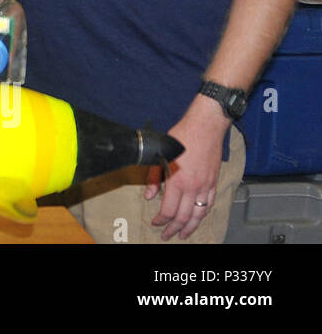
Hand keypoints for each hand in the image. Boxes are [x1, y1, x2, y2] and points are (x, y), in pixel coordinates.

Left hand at [145, 98, 228, 239]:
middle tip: (167, 235)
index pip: (168, 210)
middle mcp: (193, 186)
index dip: (161, 220)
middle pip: (184, 216)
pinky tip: (198, 218)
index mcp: (177, 180)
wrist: (205, 127)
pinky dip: (203, 214)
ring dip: (191, 227)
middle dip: (174, 229)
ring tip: (184, 234)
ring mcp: (206, 185)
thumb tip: (149, 196)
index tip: (155, 223)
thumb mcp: (160, 155)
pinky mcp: (214, 181)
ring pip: (199, 214)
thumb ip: (154, 177)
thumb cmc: (181, 137)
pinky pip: (209, 203)